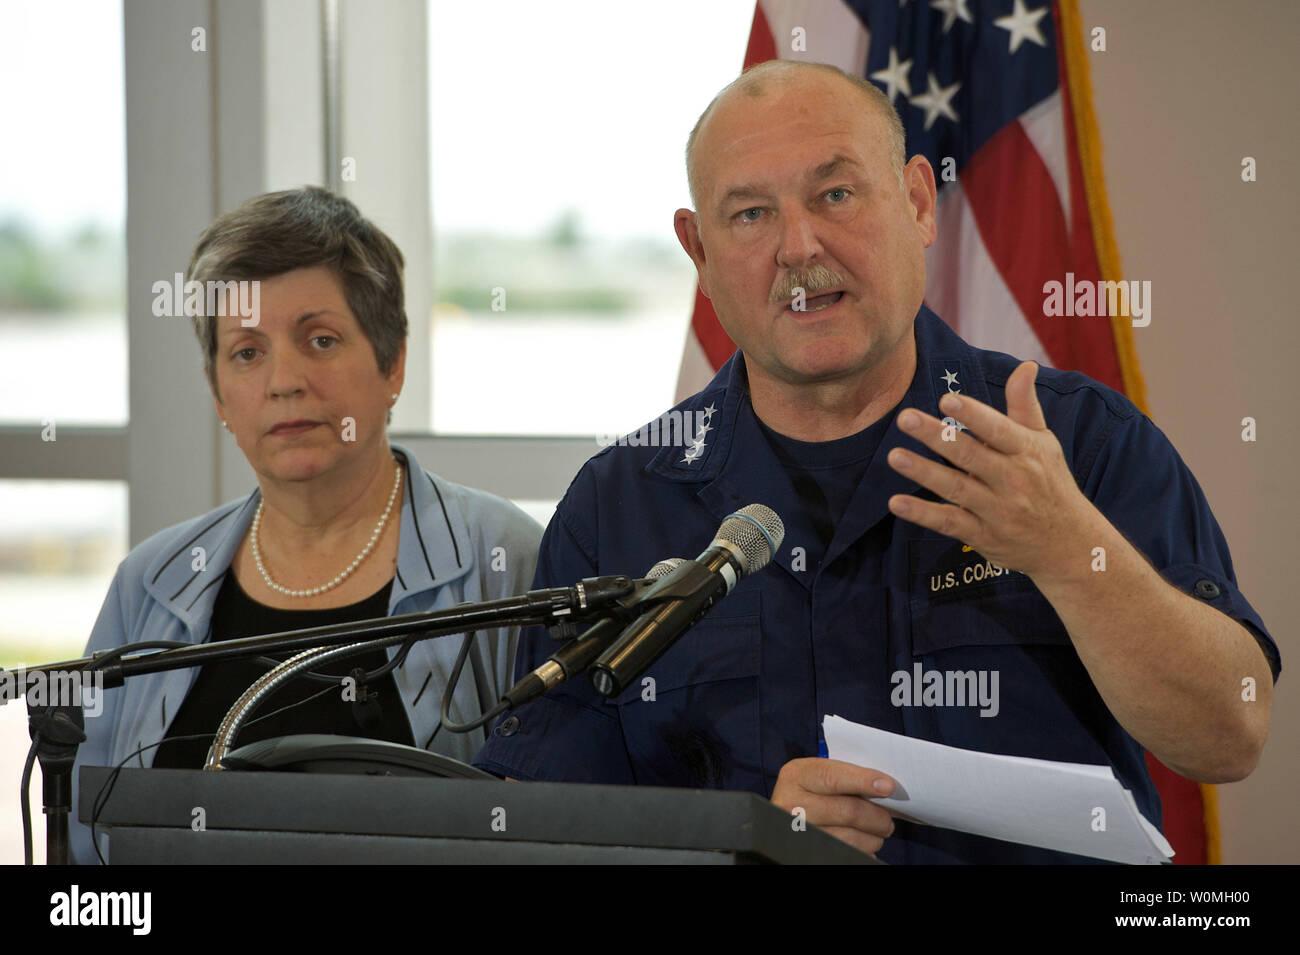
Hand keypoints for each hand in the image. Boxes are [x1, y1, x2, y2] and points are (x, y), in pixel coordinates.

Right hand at [771, 757, 896, 856]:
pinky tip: (863, 844)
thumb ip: (845, 777)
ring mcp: (798, 833)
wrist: (791, 817)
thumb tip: (884, 787)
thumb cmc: (813, 793)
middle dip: (878, 817)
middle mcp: (792, 805)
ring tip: (877, 832)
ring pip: (851, 839)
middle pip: (849, 811)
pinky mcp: (808, 854)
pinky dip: (863, 852)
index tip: (888, 786)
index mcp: (796, 776)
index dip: (863, 781)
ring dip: (873, 838)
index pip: (833, 778)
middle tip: (887, 820)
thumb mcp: (818, 777)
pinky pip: (847, 856)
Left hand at [886, 360, 1098, 581]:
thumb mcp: (1043, 442)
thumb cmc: (1049, 482)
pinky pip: (949, 522)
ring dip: (923, 473)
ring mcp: (997, 510)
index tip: (946, 399)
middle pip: (970, 456)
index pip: (998, 429)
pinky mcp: (983, 536)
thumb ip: (1024, 405)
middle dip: (936, 437)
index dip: (972, 415)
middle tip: (904, 418)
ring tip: (894, 456)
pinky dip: (923, 514)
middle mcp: (1013, 480)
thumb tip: (1026, 365)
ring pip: (955, 488)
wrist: (1069, 545)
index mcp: (1027, 451)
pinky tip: (896, 502)